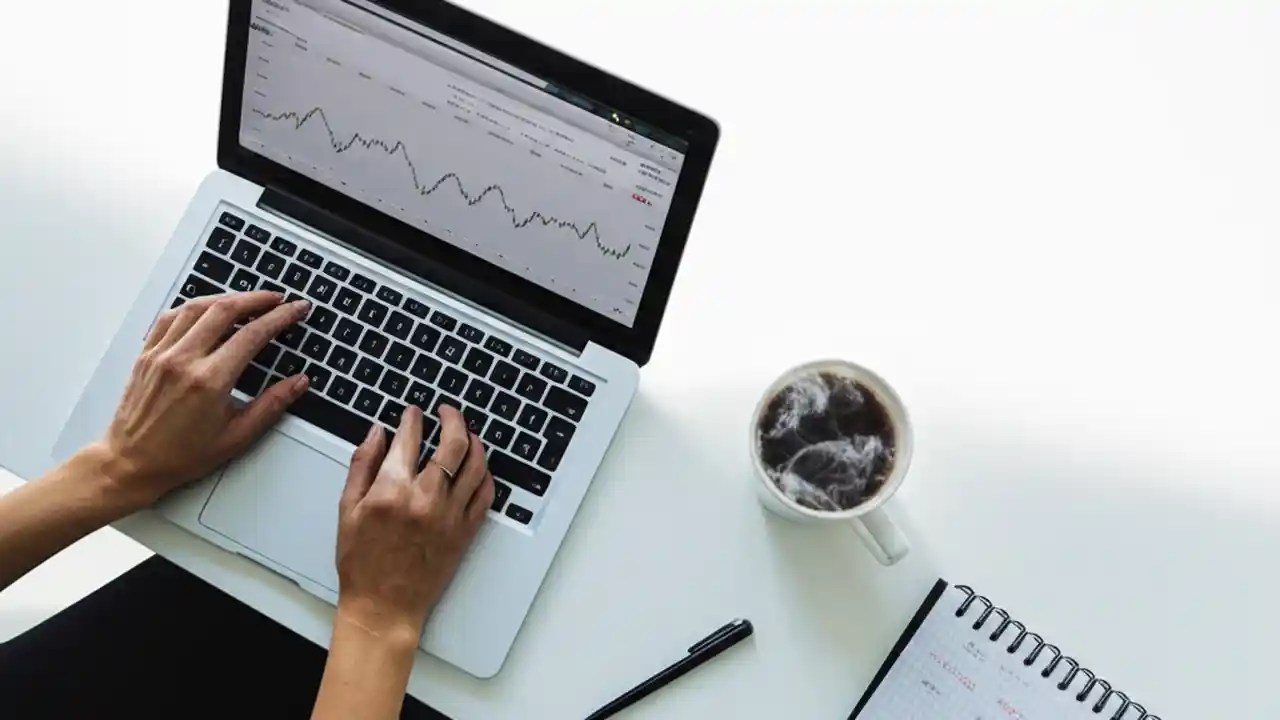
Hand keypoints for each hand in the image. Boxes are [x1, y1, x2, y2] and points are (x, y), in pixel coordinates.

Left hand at [95, 292, 311, 508]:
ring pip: (197, 307)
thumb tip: (299, 383)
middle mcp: (183, 361)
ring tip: (247, 299)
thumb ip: (271, 405)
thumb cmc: (181, 456)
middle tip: (278, 299)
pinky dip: (193, 307)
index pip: (252, 335)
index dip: (280, 317)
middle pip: (225, 310)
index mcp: (209, 381)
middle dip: (257, 299)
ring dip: (227, 297)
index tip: (296, 309)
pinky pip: (170, 317)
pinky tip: (207, 309)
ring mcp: (161, 354)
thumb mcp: (236, 437)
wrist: (130, 464)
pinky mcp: (146, 354)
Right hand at [335, 405, 493, 640]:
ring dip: (474, 441)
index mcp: (392, 491)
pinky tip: (477, 466)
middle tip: (446, 411)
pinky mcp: (466, 531)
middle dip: (452, 418)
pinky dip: (485, 474)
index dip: (412, 418)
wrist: (384, 605)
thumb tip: (377, 430)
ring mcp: (451, 515)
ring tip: (467, 433)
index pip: (409, 438)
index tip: (413, 412)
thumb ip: (362, 465)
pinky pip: (485, 494)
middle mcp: (426, 499)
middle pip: (453, 443)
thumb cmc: (360, 561)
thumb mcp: (347, 510)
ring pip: (476, 464)